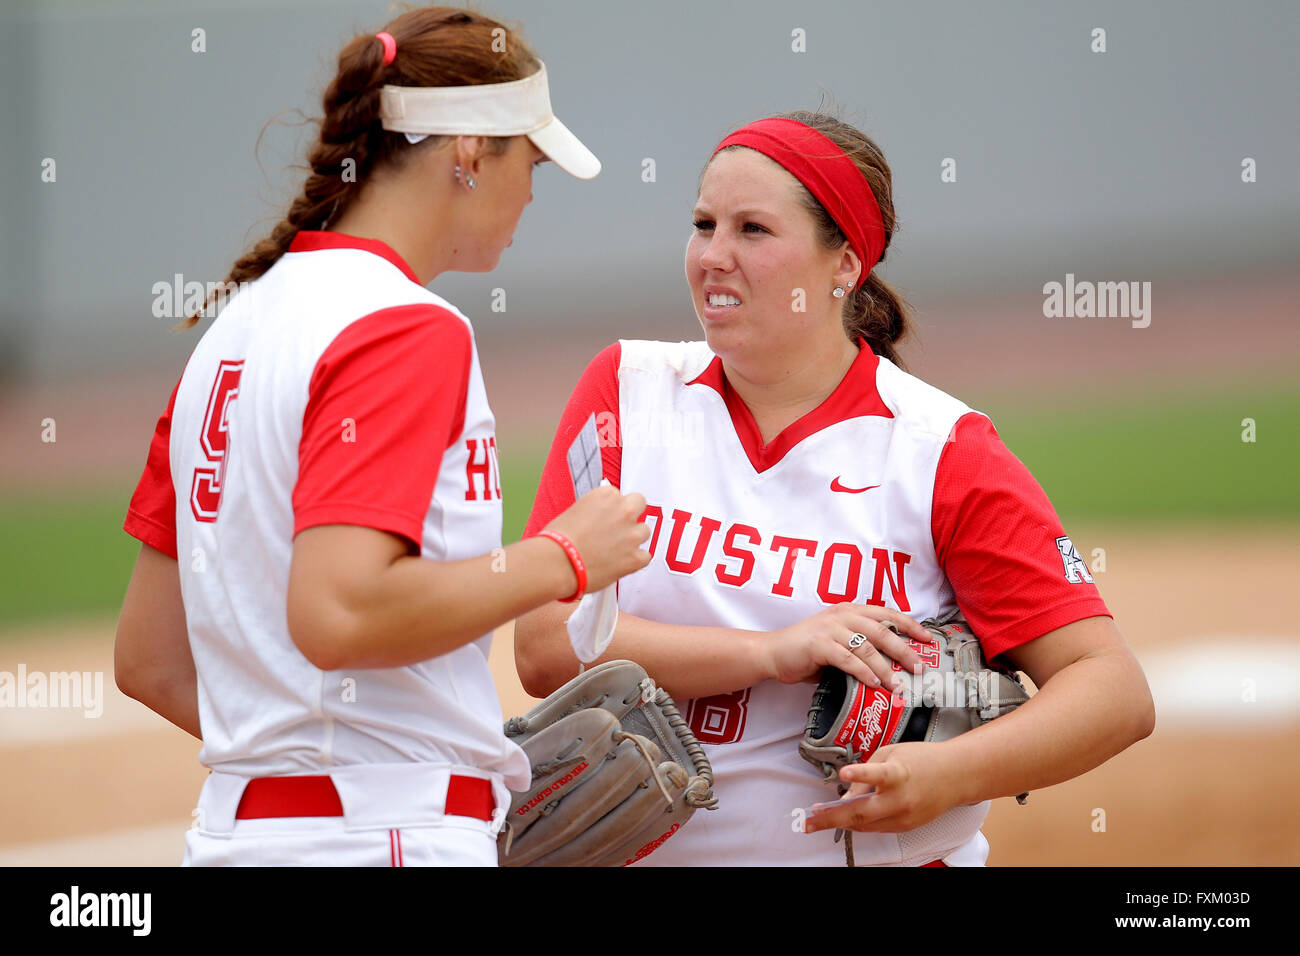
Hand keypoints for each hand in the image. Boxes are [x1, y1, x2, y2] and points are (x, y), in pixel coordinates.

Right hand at [544, 486, 651, 593]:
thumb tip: (601, 518)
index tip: (607, 518)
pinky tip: (621, 563)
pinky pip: (646, 556)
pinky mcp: (635, 557)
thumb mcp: (575, 511)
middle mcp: (623, 510)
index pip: (620, 495)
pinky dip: (635, 561)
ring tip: (615, 549)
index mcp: (607, 495)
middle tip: (618, 528)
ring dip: (633, 539)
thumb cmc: (558, 540)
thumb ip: (595, 511)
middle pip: (639, 504)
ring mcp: (631, 534)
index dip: (613, 509)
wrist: (557, 563)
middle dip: (631, 515)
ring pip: (644, 531)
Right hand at [763, 603, 934, 691]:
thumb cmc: (807, 650)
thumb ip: (860, 646)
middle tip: (918, 668)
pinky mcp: (819, 645)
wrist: (773, 652)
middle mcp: (842, 615)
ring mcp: (830, 628)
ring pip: (868, 648)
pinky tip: (874, 684)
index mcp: (850, 610)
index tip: (928, 639)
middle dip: (904, 650)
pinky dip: (864, 673)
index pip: (887, 614)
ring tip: (897, 685)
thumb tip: (891, 664)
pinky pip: (848, 659)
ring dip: (886, 669)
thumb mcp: (837, 641)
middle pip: (883, 631)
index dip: (910, 625)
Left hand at [802, 742, 964, 833]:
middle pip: (863, 812)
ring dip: (841, 822)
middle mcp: (901, 799)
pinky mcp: (906, 826)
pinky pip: (876, 827)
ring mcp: (904, 816)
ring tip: (819, 818)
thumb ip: (867, 771)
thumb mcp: (890, 754)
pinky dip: (860, 822)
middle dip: (832, 818)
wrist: (955, 776)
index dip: (860, 774)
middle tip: (810, 821)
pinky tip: (845, 816)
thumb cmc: (923, 760)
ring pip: (866, 824)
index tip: (844, 773)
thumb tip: (847, 791)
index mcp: (898, 774)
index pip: (878, 774)